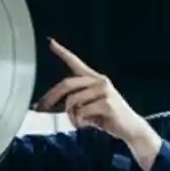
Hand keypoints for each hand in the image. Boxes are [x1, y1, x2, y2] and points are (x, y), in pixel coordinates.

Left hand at [36, 39, 150, 144]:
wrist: (130, 128)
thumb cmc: (107, 117)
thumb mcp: (88, 106)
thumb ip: (72, 101)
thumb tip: (47, 105)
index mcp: (94, 79)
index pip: (76, 62)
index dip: (63, 52)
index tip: (51, 42)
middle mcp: (99, 81)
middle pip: (67, 83)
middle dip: (51, 97)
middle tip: (40, 109)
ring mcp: (104, 91)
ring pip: (73, 100)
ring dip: (70, 115)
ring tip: (77, 122)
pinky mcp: (107, 103)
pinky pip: (82, 112)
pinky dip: (79, 121)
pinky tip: (86, 124)